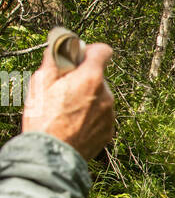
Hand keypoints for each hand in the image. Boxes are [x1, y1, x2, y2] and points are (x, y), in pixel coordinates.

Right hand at [22, 42, 114, 160]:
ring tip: (66, 112)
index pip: (104, 51)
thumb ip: (56, 57)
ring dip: (88, 99)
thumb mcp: (41, 81)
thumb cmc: (43, 117)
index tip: (78, 58)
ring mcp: (110, 114)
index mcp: (91, 77)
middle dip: (84, 78)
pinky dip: (91, 116)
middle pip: (99, 76)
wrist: (51, 156)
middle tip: (63, 91)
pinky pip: (101, 116)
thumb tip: (64, 41)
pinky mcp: (109, 131)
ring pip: (100, 97)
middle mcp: (106, 94)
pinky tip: (73, 124)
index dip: (89, 51)